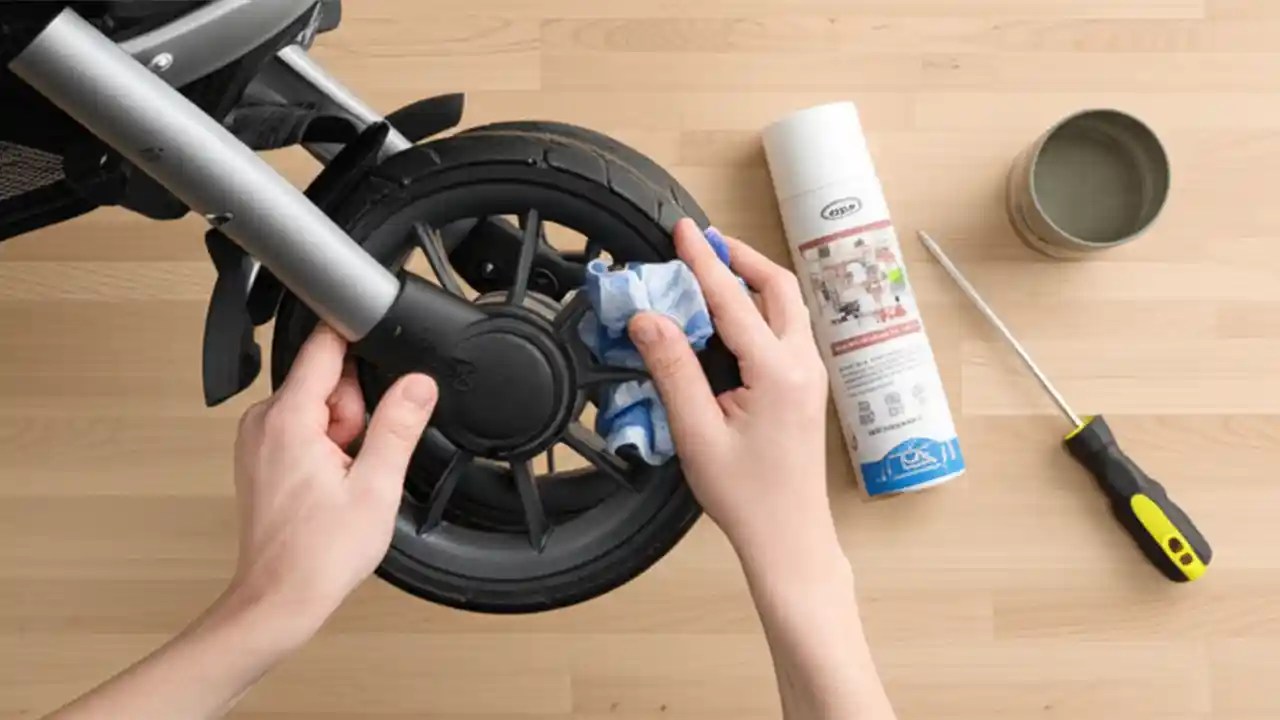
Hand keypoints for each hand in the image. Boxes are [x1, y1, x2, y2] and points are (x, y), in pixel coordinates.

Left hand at [225, 325, 436, 637]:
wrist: (280, 599)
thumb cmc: (318, 555)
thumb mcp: (377, 486)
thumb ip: (399, 425)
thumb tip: (419, 383)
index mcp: (288, 418)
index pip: (323, 344)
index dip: (359, 344)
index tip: (385, 366)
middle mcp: (263, 422)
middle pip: (326, 380)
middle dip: (354, 412)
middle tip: (357, 460)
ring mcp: (258, 440)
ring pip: (316, 406)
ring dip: (340, 435)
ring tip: (343, 480)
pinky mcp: (261, 457)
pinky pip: (302, 429)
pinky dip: (323, 450)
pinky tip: (329, 486)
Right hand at [629, 219, 835, 571]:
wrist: (789, 536)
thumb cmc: (746, 496)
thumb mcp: (696, 433)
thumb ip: (673, 371)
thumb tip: (648, 319)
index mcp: (777, 372)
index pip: (734, 301)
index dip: (703, 262)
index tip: (684, 231)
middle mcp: (803, 365)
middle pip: (778, 287)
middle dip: (740, 258)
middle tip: (703, 243)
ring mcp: (810, 374)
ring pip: (786, 306)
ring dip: (752, 281)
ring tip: (712, 270)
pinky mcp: (806, 386)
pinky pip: (786, 329)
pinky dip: (758, 307)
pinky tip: (729, 314)